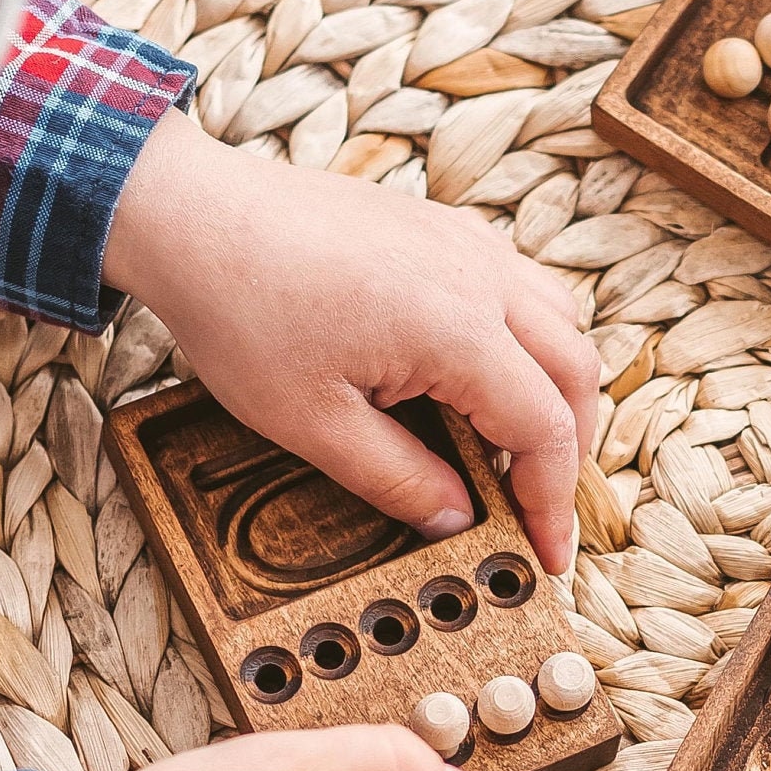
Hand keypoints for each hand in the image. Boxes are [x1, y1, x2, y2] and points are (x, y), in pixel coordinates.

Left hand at [103, 110, 599, 571]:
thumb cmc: (242, 311)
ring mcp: (469, 244)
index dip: (553, 502)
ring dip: (556, 389)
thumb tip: (457, 519)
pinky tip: (481, 373)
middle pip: (575, 374)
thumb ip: (396, 478)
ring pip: (561, 322)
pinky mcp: (445, 227)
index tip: (547, 555)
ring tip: (516, 445)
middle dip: (569, 450)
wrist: (194, 215)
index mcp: (459, 330)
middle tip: (537, 508)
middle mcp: (483, 279)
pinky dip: (528, 340)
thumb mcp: (311, 423)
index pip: (544, 429)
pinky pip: (522, 286)